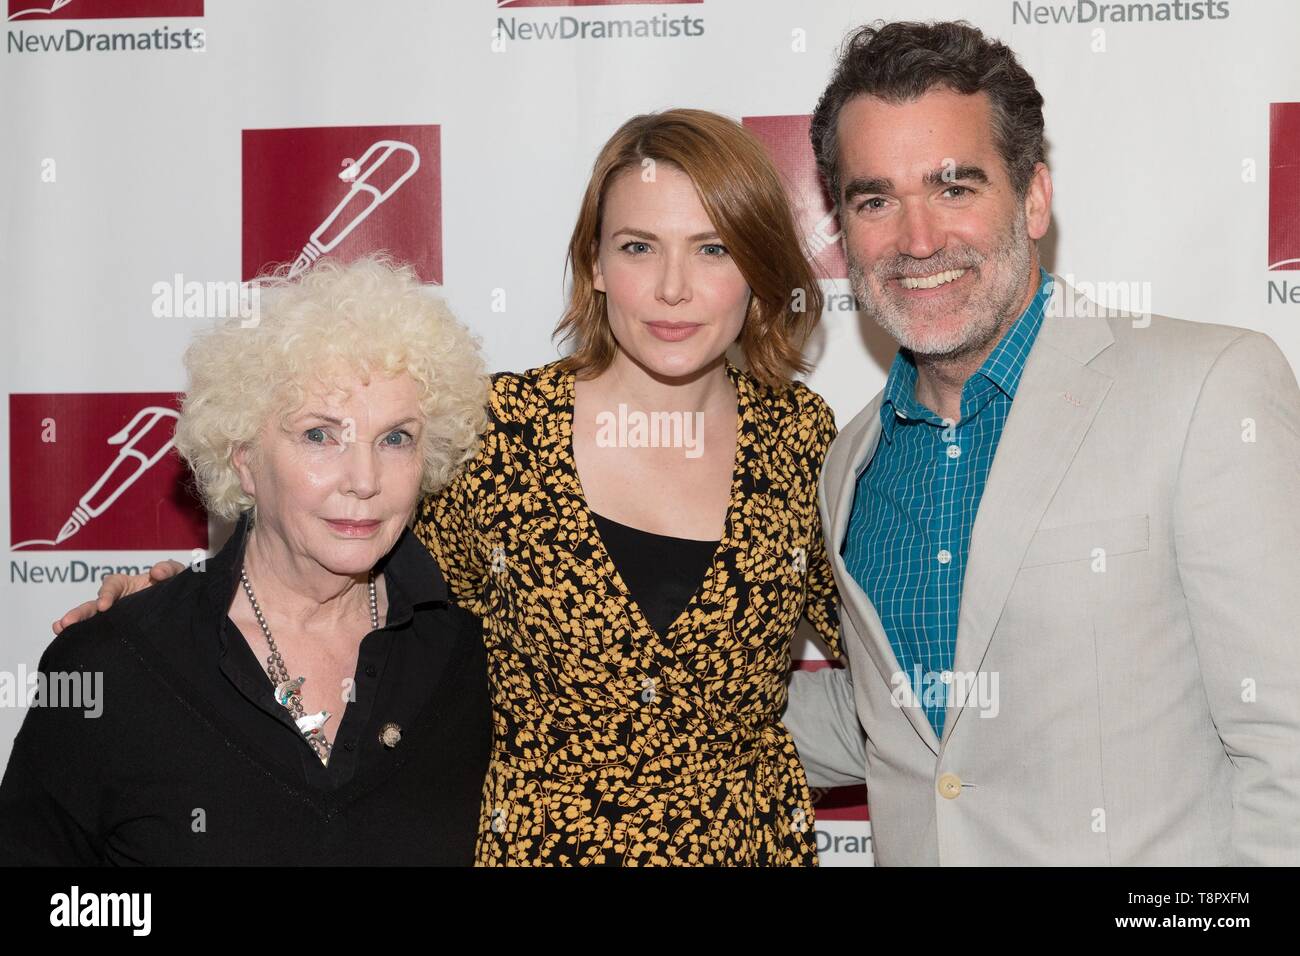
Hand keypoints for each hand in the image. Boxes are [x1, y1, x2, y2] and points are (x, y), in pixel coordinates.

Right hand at [52, 559, 185, 634]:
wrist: (180, 609)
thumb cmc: (173, 587)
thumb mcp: (176, 575)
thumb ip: (169, 570)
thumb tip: (156, 571)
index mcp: (126, 585)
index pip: (111, 585)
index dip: (106, 594)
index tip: (104, 606)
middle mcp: (115, 601)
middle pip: (92, 605)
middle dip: (79, 613)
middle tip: (65, 622)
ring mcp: (115, 618)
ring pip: (91, 621)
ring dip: (75, 625)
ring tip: (59, 630)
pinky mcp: (118, 632)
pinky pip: (99, 635)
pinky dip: (84, 638)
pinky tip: (71, 644)